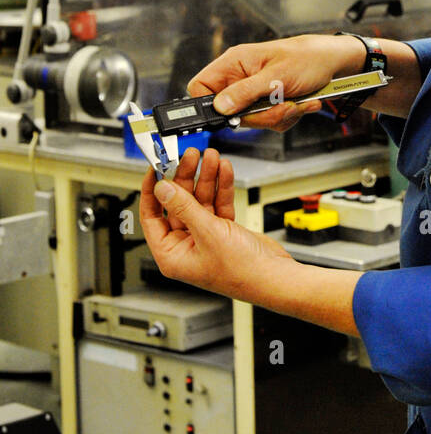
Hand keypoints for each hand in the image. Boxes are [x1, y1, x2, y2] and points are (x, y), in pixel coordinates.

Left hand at [140, 147, 296, 300]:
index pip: (152, 217)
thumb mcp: (207, 233)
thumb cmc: (242, 271)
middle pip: (178, 203)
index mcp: (172, 254)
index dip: (152, 191)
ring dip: (206, 178)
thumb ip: (184, 207)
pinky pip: (217, 203)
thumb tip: (162, 189)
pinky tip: (223, 171)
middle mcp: (186, 246)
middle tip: (191, 156)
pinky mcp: (223, 230)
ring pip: (200, 200)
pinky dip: (221, 187)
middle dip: (186, 178)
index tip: (155, 169)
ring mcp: (205, 237)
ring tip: (211, 158)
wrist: (274, 276)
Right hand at [186, 33, 364, 130]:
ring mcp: (254, 92)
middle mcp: (240, 78)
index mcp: (234, 63)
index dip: (208, 105)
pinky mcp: (267, 103)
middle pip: (230, 112)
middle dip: (259, 115)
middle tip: (282, 105)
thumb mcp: (277, 77)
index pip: (201, 88)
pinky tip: (301, 103)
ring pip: (252, 121)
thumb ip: (245, 92)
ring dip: (278, 116)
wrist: (334, 62)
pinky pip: (268, 121)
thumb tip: (219, 107)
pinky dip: (287, 116)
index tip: (228, 115)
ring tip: (297, 101)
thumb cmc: (307, 59)